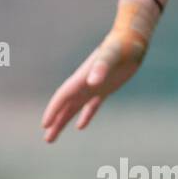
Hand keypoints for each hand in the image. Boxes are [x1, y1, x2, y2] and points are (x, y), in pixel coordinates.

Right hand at [40, 0, 158, 142]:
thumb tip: (92, 82)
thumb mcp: (112, 55)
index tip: (45, 125)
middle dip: (55, 122)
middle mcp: (84, 84)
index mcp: (81, 78)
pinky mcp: (105, 89)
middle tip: (47, 139)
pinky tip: (80, 127)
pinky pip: (92, 106)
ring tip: (53, 137)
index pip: (62, 97)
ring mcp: (93, 87)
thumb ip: (101, 67)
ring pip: (74, 108)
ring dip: (64, 121)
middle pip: (64, 106)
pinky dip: (85, 116)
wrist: (132, 39)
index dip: (53, 110)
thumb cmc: (122, 45)